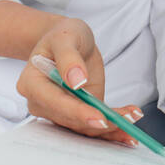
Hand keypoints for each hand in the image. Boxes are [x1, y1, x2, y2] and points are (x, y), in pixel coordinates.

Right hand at [15, 16, 140, 143]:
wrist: (68, 42)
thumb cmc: (63, 36)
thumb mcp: (66, 37)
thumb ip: (69, 58)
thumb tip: (76, 82)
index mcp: (31, 83)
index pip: (54, 102)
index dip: (77, 112)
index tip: (99, 117)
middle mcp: (42, 102)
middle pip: (70, 119)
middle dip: (100, 122)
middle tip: (127, 119)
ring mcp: (59, 110)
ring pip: (83, 127)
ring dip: (110, 128)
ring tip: (133, 119)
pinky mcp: (76, 113)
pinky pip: (92, 125)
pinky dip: (112, 128)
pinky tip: (129, 127)